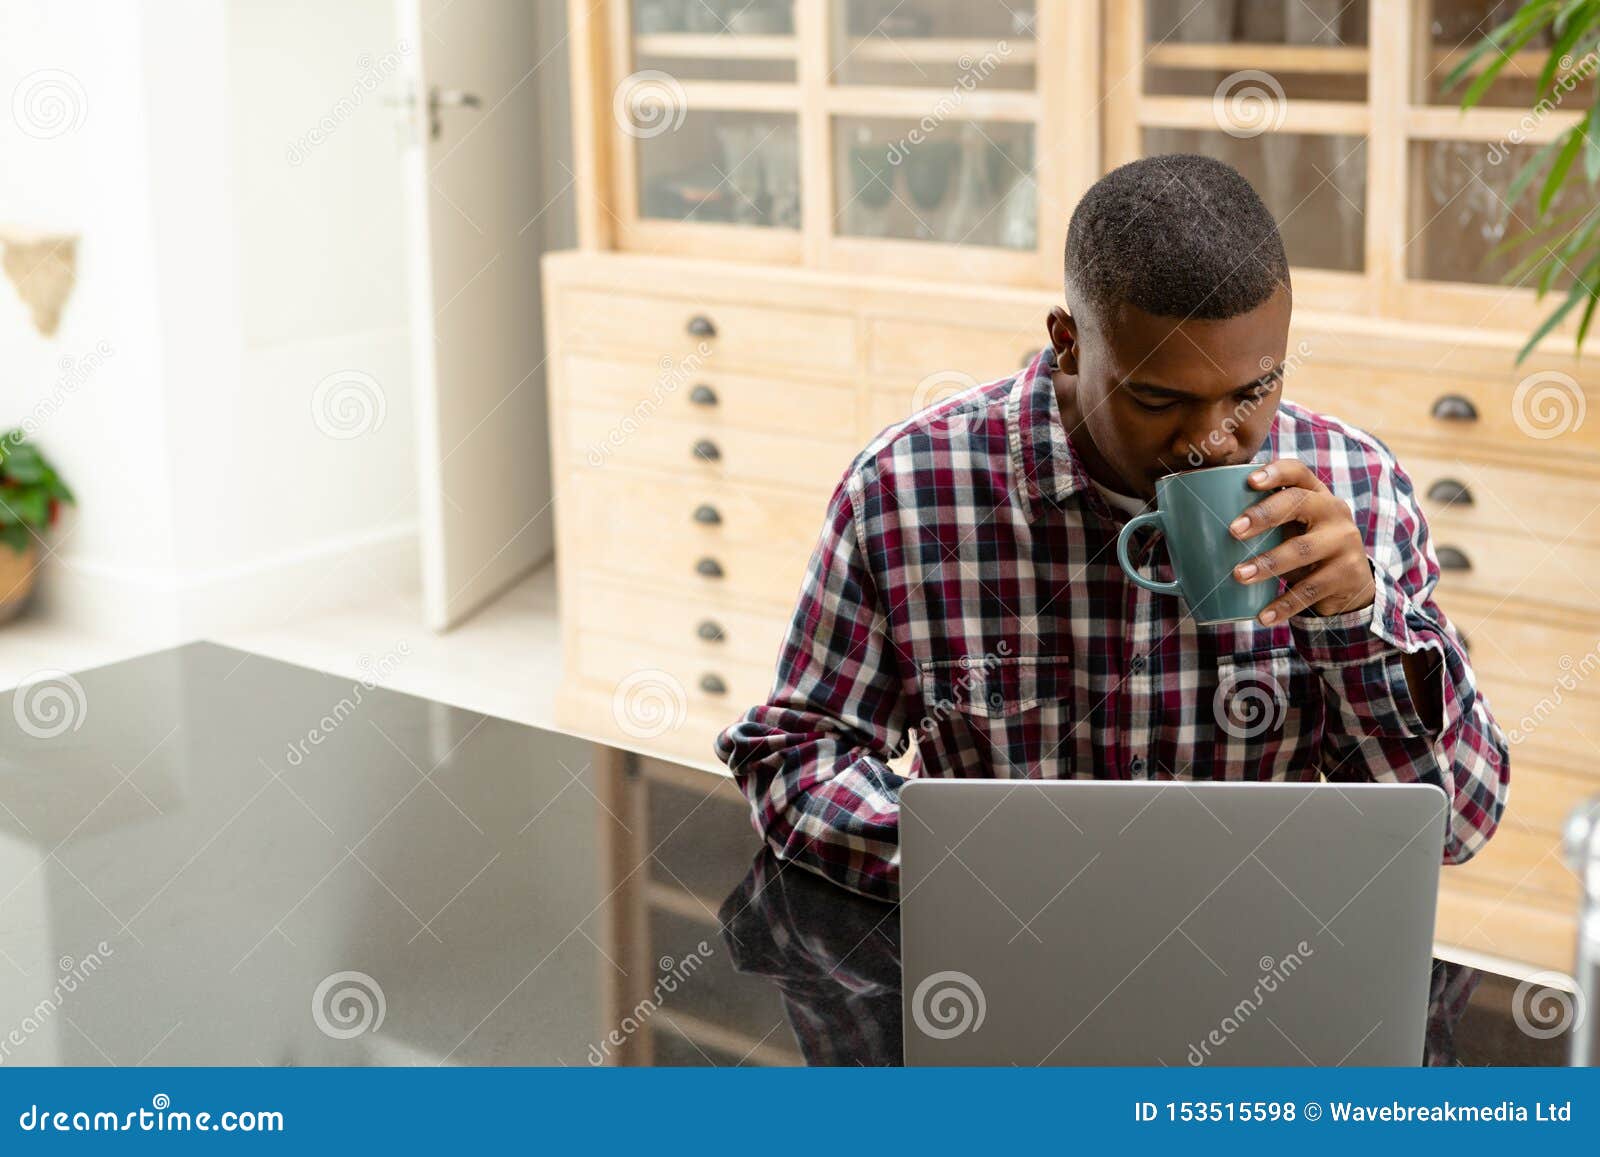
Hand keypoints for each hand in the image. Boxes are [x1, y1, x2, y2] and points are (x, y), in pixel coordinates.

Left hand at [1228, 458, 1374, 624]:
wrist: (1350, 582)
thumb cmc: (1303, 546)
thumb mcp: (1290, 528)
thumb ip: (1259, 521)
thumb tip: (1186, 522)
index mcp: (1315, 494)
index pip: (1298, 472)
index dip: (1276, 472)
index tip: (1249, 481)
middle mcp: (1334, 511)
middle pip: (1299, 503)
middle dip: (1264, 515)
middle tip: (1233, 531)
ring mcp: (1344, 542)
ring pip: (1303, 550)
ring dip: (1267, 564)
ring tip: (1239, 575)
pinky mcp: (1346, 574)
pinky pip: (1310, 590)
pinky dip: (1283, 605)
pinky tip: (1262, 616)